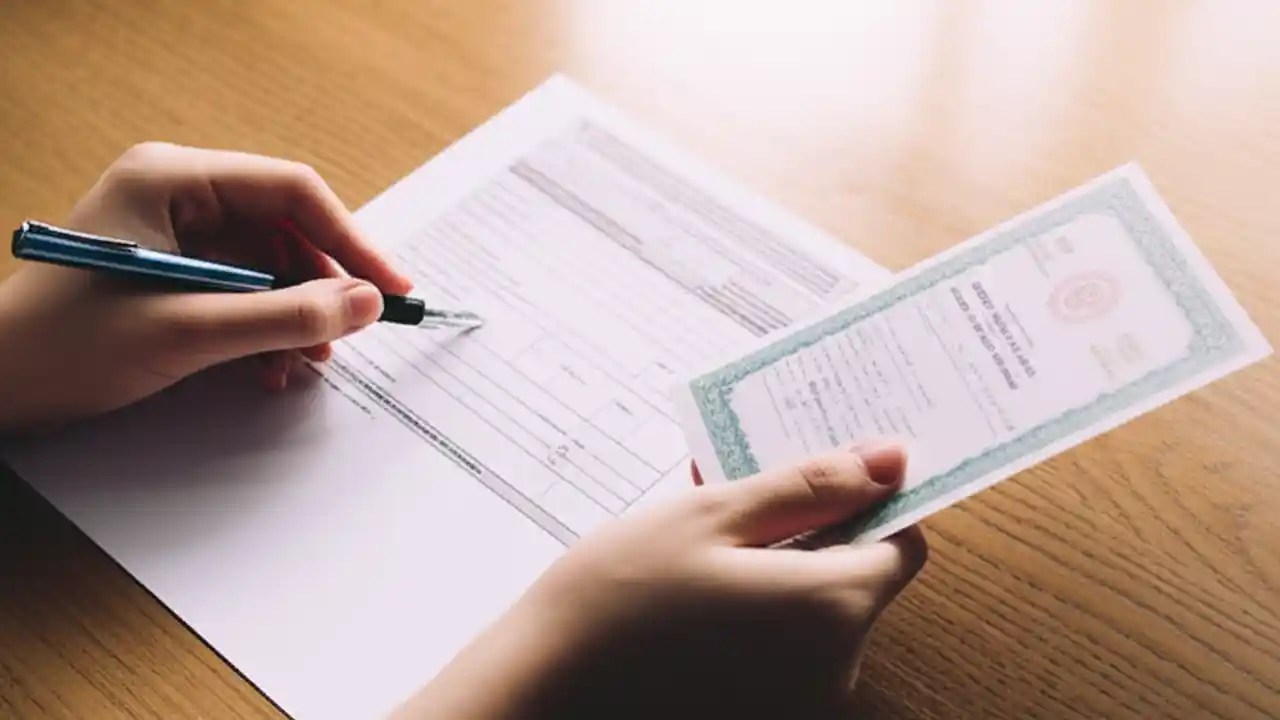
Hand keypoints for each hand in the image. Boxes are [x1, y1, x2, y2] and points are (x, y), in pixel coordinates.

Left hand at [0, 142, 411, 431]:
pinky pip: (242, 290)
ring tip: (302, 364)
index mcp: (173, 178)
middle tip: (348, 335)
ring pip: (268, 265)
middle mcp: (177, 194)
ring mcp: (173, 233)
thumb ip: (285, 317)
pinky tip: (268, 368)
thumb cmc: (67, 344)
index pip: (291, 192)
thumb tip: (366, 304)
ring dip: (293, 316)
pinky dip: (263, 328)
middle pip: (284, 229)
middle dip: (319, 288)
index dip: (351, 239)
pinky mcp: (172, 271)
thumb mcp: (189, 331)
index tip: (390, 286)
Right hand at [398, 443, 926, 718]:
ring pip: (810, 611)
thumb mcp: (710, 517)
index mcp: (833, 609)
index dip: (864, 500)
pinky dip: (752, 612)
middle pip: (853, 576)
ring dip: (772, 566)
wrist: (540, 696)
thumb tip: (889, 460)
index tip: (814, 472)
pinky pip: (779, 650)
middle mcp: (833, 670)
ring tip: (698, 539)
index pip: (901, 542)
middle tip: (736, 494)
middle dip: (804, 528)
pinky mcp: (762, 716)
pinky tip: (690, 588)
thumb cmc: (614, 601)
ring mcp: (797, 703)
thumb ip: (808, 487)